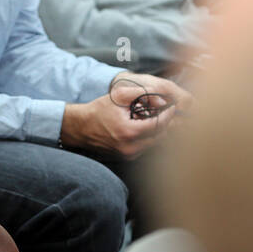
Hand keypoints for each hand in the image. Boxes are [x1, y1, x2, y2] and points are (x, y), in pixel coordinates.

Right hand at [60, 74, 192, 159]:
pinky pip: (146, 147)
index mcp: (129, 132)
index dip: (169, 115)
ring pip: (155, 143)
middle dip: (165, 123)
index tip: (171, 107)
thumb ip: (143, 94)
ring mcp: (129, 154)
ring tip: (152, 119)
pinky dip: (149, 137)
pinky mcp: (127, 157)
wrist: (81, 127)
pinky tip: (142, 128)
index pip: (159, 125)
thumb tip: (162, 101)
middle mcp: (130, 147)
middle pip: (161, 136)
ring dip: (158, 131)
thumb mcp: (119, 95)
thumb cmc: (99, 110)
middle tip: (164, 112)